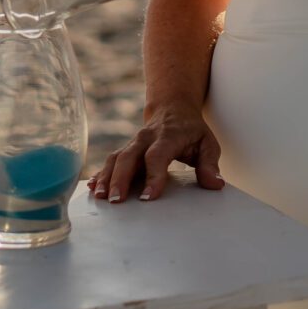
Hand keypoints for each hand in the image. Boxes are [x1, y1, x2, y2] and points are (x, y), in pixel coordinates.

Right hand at [88, 105, 223, 203]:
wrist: (173, 108)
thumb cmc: (191, 130)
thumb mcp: (207, 143)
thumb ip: (210, 164)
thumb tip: (215, 184)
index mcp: (168, 136)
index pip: (157, 155)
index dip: (153, 175)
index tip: (149, 197)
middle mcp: (147, 137)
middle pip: (130, 156)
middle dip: (121, 178)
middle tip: (116, 201)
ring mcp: (134, 142)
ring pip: (116, 157)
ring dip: (107, 177)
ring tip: (100, 197)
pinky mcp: (126, 148)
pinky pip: (111, 160)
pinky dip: (100, 173)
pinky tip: (92, 187)